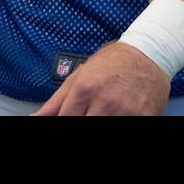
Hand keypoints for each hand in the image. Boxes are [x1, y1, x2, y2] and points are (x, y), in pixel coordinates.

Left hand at [30, 41, 170, 115]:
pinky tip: (117, 114)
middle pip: (83, 126)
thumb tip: (34, 119)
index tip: (70, 119)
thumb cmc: (112, 63)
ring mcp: (125, 111)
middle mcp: (104, 101)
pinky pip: (126, 128)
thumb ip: (55, 103)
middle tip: (87, 114)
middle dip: (83, 122)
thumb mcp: (79, 76)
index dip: (63, 123)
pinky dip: (120, 123)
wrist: (148, 54)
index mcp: (84, 89)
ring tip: (102, 112)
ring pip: (103, 129)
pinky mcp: (144, 116)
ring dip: (101, 122)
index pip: (64, 121)